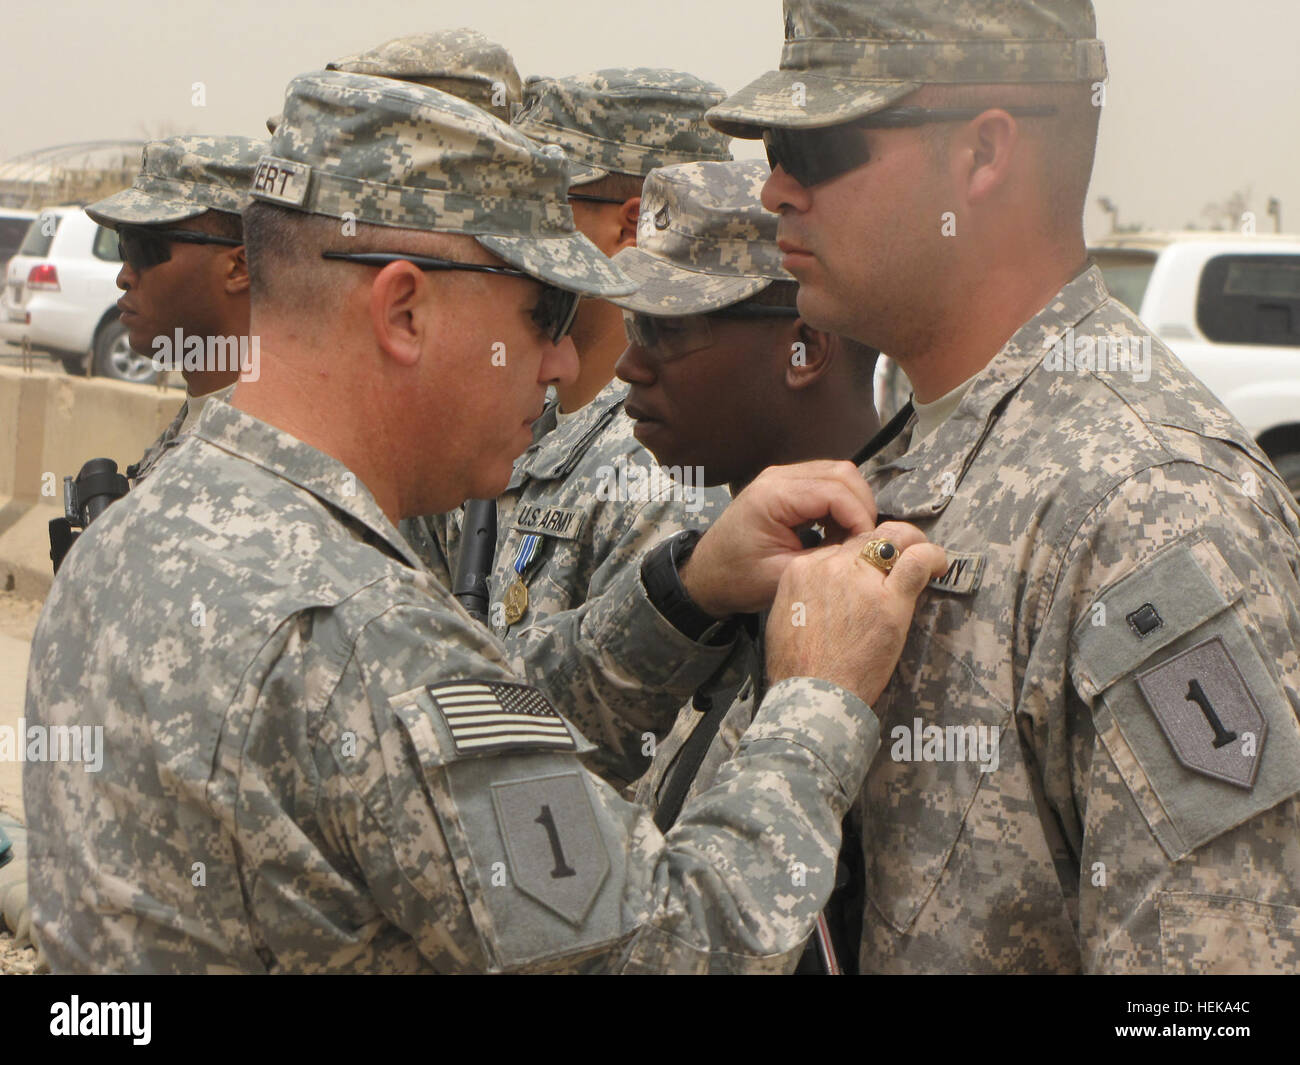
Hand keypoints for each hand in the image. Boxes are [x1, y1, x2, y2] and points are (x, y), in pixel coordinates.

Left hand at [678, 461, 876, 615]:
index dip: (860, 517)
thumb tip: (864, 546)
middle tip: (864, 541)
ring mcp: (781, 478)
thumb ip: (826, 558)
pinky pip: (826, 484)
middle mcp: (777, 477)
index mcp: (772, 496)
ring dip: (852, 505)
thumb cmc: (736, 579)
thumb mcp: (783, 576)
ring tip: (850, 539)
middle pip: (843, 474)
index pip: (836, 490)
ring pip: (838, 475)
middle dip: (861, 507)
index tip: (868, 545)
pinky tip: (835, 532)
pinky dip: (840, 505)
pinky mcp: (786, 486)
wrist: (707, 576)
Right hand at [764, 524, 946, 706]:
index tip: (871, 571)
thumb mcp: (785, 617)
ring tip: (925, 557)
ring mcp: (860, 580)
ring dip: (911, 545)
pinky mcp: (889, 599)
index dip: (859, 558)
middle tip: (903, 555)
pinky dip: (933, 556)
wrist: (812, 695)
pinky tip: (939, 564)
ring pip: (892, 541)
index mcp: (801, 569)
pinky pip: (917, 561)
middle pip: (866, 539)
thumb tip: (827, 593)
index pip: (839, 548)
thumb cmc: (797, 668)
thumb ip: (807, 594)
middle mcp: (830, 566)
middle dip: (887, 544)